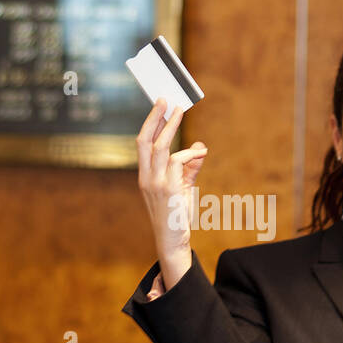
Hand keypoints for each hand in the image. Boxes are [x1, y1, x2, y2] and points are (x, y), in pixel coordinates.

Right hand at [136, 99, 207, 283]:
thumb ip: (190, 167)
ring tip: (179, 111)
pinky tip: (200, 152)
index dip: (150, 124)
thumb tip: (200, 147)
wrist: (173, 243)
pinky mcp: (168, 190)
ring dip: (170, 127)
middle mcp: (146, 178)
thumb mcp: (183, 188)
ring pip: (159, 148)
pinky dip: (188, 154)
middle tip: (165, 100)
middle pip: (145, 141)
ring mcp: (155, 184)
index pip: (143, 144)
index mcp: (145, 176)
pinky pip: (176, 162)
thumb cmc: (176, 216)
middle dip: (154, 118)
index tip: (160, 107)